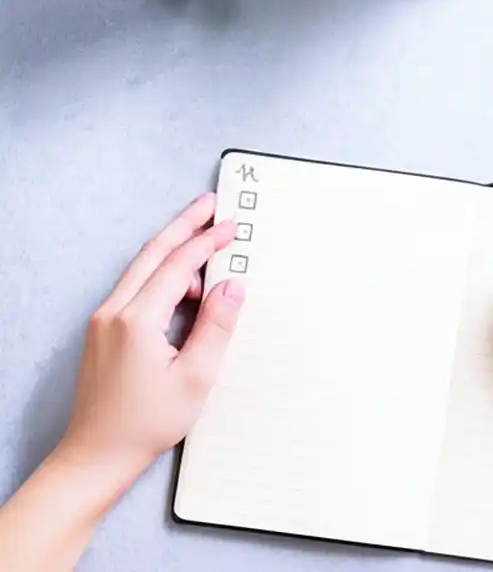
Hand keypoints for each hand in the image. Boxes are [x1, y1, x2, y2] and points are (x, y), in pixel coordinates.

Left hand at [56, 194, 244, 476]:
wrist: (96, 454)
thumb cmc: (146, 422)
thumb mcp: (196, 377)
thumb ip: (216, 326)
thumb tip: (233, 286)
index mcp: (136, 320)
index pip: (178, 266)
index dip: (207, 242)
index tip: (231, 226)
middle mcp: (114, 312)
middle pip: (152, 253)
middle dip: (183, 225)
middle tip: (209, 203)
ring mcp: (103, 320)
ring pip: (141, 269)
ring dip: (172, 249)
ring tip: (204, 242)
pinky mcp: (103, 332)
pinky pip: (134, 289)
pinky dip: (160, 275)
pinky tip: (184, 287)